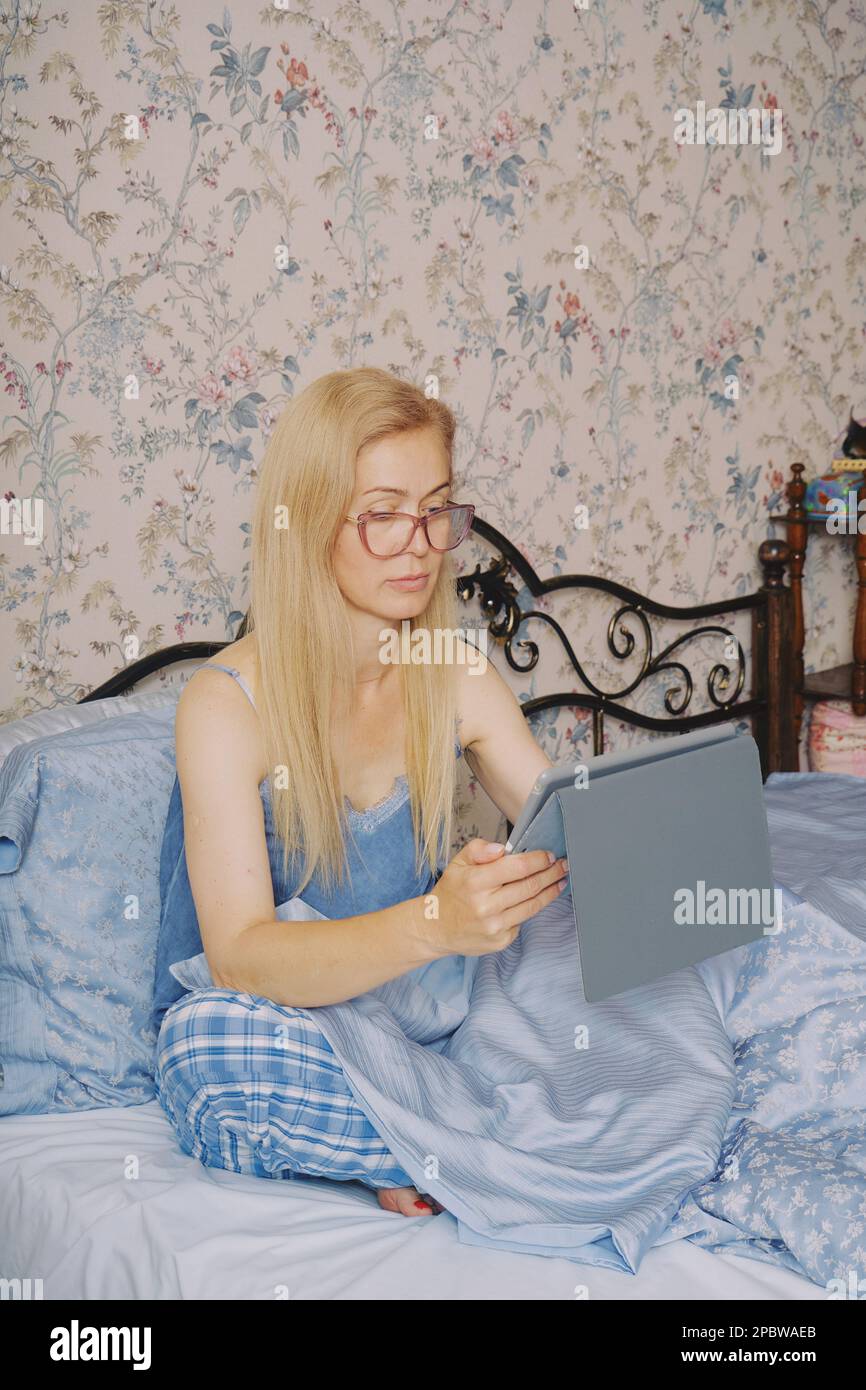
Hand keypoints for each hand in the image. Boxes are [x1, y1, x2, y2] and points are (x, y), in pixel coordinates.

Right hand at [426, 838, 568, 957]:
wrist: (435, 928)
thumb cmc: (451, 893)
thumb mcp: (457, 863)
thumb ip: (479, 849)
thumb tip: (502, 849)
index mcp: (475, 882)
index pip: (517, 867)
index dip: (538, 860)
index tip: (550, 855)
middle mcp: (486, 906)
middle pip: (530, 887)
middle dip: (551, 874)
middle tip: (564, 866)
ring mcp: (495, 926)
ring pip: (532, 906)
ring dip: (550, 892)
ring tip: (560, 881)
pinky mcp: (500, 941)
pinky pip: (523, 921)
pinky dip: (531, 908)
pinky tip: (537, 899)